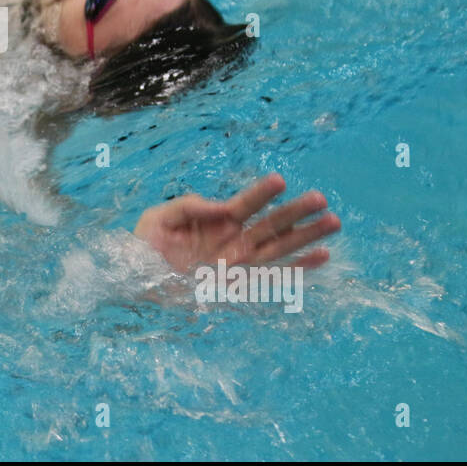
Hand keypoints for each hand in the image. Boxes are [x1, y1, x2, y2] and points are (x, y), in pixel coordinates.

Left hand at [133, 173, 339, 272]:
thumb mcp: (159, 217)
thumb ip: (189, 206)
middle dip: (297, 212)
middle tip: (322, 199)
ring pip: (279, 247)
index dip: (262, 193)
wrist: (134, 279)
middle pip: (271, 223)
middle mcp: (235, 239)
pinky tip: (321, 257)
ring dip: (306, 236)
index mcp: (218, 219)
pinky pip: (273, 277)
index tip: (280, 180)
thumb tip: (220, 205)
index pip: (246, 203)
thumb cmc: (146, 244)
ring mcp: (240, 262)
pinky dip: (298, 269)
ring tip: (333, 223)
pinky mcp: (238, 285)